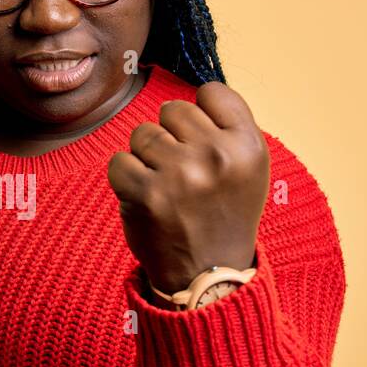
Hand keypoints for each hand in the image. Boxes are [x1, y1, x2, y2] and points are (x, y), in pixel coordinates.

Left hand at [107, 81, 269, 293]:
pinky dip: (126, 178)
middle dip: (171, 136)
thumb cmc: (224, 213)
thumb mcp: (248, 167)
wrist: (208, 274)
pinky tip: (146, 198)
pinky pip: (119, 161)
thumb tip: (191, 91)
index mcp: (248, 145)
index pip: (212, 91)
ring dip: (146, 157)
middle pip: (172, 110)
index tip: (202, 139)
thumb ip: (225, 126)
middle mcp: (216, 156)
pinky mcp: (144, 193)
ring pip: (142, 133)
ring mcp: (179, 174)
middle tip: (183, 172)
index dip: (201, 113)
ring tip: (166, 187)